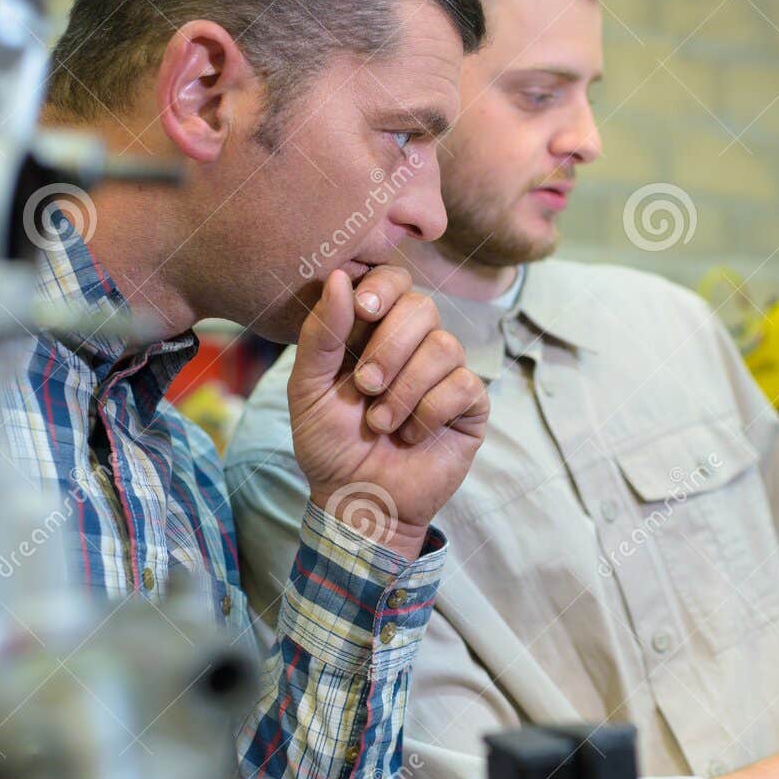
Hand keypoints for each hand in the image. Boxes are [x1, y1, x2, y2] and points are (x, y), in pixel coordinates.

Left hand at [288, 265, 489, 558]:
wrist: (357, 501)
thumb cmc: (330, 445)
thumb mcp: (309, 389)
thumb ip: (321, 333)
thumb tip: (340, 277)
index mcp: (374, 331)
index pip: (394, 280)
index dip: (383, 286)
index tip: (364, 308)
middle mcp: (414, 345)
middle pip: (422, 307)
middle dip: (389, 348)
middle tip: (365, 387)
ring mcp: (445, 374)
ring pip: (444, 346)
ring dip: (405, 389)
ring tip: (381, 423)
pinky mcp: (469, 405)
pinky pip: (463, 385)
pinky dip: (429, 412)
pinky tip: (411, 435)